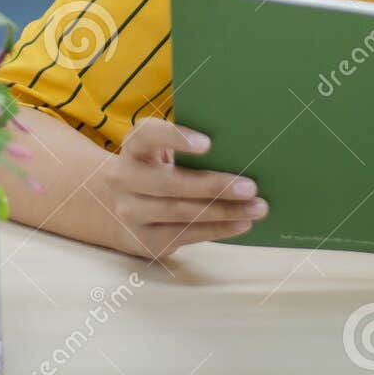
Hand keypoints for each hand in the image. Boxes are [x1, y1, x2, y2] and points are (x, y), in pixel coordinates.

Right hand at [97, 117, 267, 259]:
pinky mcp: (144, 240)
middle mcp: (125, 178)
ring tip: (257, 208)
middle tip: (251, 187)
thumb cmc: (155, 170)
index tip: (208, 144)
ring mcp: (131, 212)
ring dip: (224, 211)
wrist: (116, 208)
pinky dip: (217, 230)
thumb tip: (240, 151)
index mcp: (134, 147)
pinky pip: (185, 235)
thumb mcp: (159, 153)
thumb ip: (186, 149)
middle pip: (170, 183)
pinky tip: (241, 224)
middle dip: (213, 186)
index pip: (148, 134)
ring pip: (181, 212)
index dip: (175, 138)